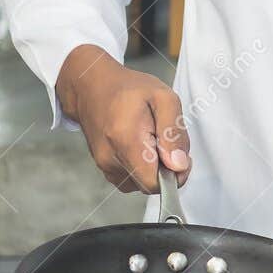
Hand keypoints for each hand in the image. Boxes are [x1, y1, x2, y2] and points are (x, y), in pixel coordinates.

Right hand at [56, 44, 190, 194]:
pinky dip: (142, 167)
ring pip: (141, 183)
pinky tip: (142, 146)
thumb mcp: (164, 98)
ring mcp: (104, 165)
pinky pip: (131, 179)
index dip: (174, 174)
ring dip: (154, 168)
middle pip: (149, 185)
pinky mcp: (104, 167)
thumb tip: (178, 165)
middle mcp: (110, 159)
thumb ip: (173, 132)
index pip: (154, 183)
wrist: (92, 87)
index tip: (180, 155)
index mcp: (126, 141)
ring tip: (152, 139)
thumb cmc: (128, 89)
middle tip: (166, 141)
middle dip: (166, 169)